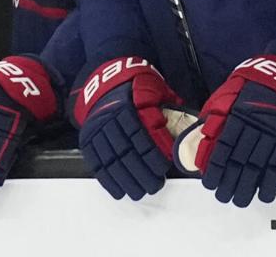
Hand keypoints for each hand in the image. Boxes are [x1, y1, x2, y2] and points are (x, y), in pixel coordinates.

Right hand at [73, 57, 180, 200]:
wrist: (103, 83)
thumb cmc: (134, 88)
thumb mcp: (153, 87)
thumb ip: (167, 105)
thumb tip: (186, 125)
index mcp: (126, 105)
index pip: (139, 134)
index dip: (151, 154)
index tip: (163, 168)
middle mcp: (108, 119)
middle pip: (125, 151)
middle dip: (141, 172)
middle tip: (155, 185)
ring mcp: (96, 132)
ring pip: (111, 160)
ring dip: (126, 180)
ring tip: (139, 192)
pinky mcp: (88, 142)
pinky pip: (97, 164)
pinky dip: (108, 180)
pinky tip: (119, 191)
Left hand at [186, 46, 275, 206]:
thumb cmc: (252, 84)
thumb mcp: (228, 93)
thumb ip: (215, 116)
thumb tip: (202, 137)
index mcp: (236, 116)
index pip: (223, 147)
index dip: (216, 168)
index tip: (209, 183)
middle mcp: (253, 127)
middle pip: (240, 160)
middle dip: (230, 182)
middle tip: (224, 197)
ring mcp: (271, 134)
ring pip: (258, 164)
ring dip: (249, 186)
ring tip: (241, 200)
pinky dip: (273, 180)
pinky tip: (266, 193)